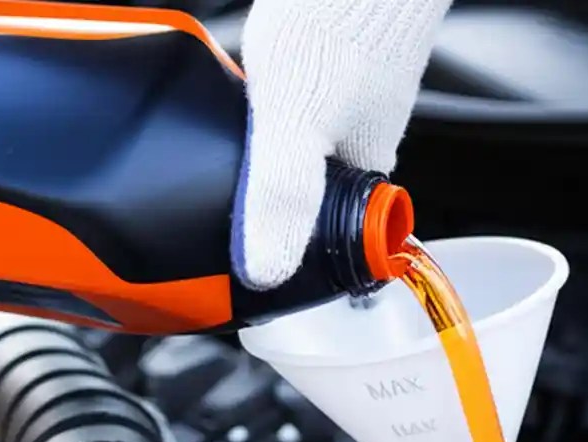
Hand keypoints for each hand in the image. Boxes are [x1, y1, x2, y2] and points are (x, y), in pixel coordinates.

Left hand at [232, 0, 450, 289]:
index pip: (331, 233)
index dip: (292, 246)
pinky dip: (261, 105)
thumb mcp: (295, 127)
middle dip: (266, 197)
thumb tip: (267, 268)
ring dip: (261, 149)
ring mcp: (343, 96)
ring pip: (296, 146)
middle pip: (308, 191)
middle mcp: (360, 136)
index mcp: (365, 168)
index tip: (252, 260)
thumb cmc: (339, 26)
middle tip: (222, 199)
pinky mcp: (321, 61)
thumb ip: (281, 197)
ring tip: (223, 148)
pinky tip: (237, 95)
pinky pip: (287, 102)